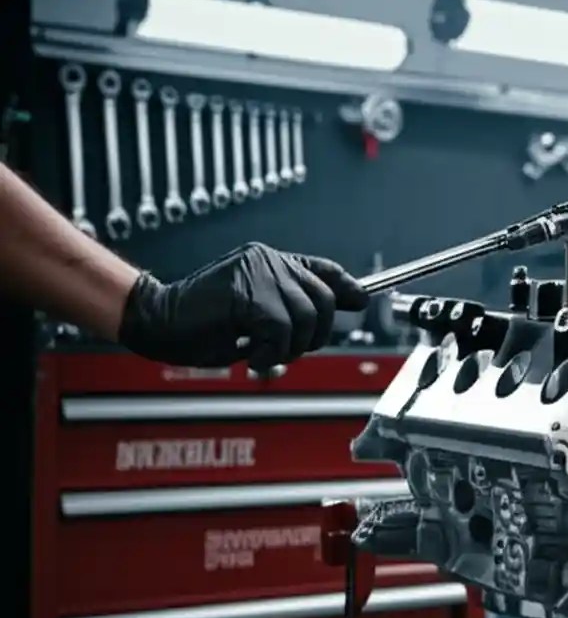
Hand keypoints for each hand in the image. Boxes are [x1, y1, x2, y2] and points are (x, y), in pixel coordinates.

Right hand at [118, 242, 368, 369]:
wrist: (155, 321)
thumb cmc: (200, 323)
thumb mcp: (253, 315)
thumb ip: (287, 310)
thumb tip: (331, 316)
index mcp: (269, 261)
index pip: (323, 269)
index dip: (346, 287)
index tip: (361, 300)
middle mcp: (267, 261)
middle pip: (324, 301)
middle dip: (314, 337)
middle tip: (285, 351)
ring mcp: (257, 275)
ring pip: (306, 320)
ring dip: (288, 349)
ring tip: (262, 354)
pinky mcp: (247, 296)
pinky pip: (282, 332)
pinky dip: (269, 354)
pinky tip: (250, 355)